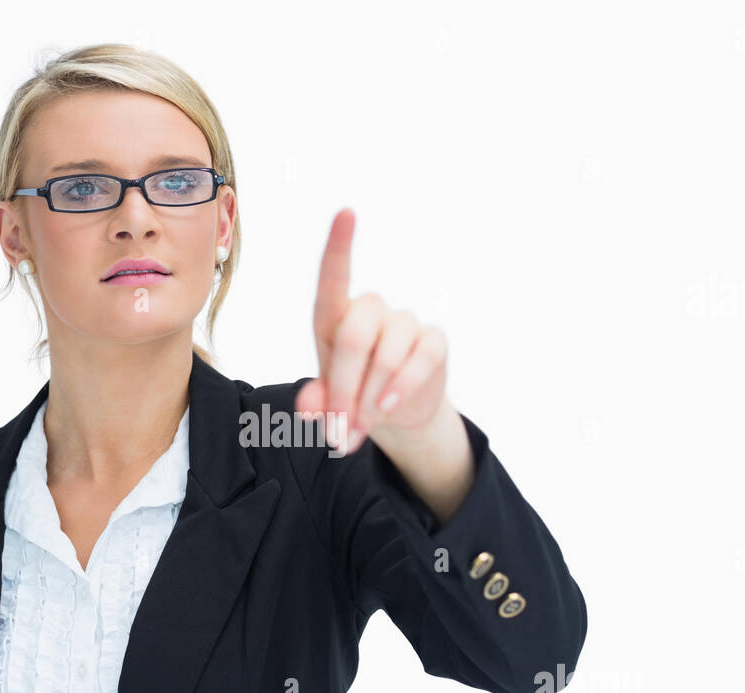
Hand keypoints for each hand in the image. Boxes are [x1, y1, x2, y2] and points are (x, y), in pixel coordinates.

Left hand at [294, 208, 449, 455]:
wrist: (394, 413)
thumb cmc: (351, 393)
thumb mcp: (326, 402)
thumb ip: (315, 403)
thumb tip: (310, 408)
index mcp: (334, 316)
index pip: (334, 277)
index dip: (340, 245)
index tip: (346, 212)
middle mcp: (370, 310)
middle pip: (355, 335)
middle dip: (343, 387)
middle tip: (339, 427)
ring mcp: (405, 323)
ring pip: (387, 354)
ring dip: (371, 397)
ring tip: (361, 426)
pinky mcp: (433, 342)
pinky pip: (420, 360)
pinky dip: (402, 387)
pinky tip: (390, 406)